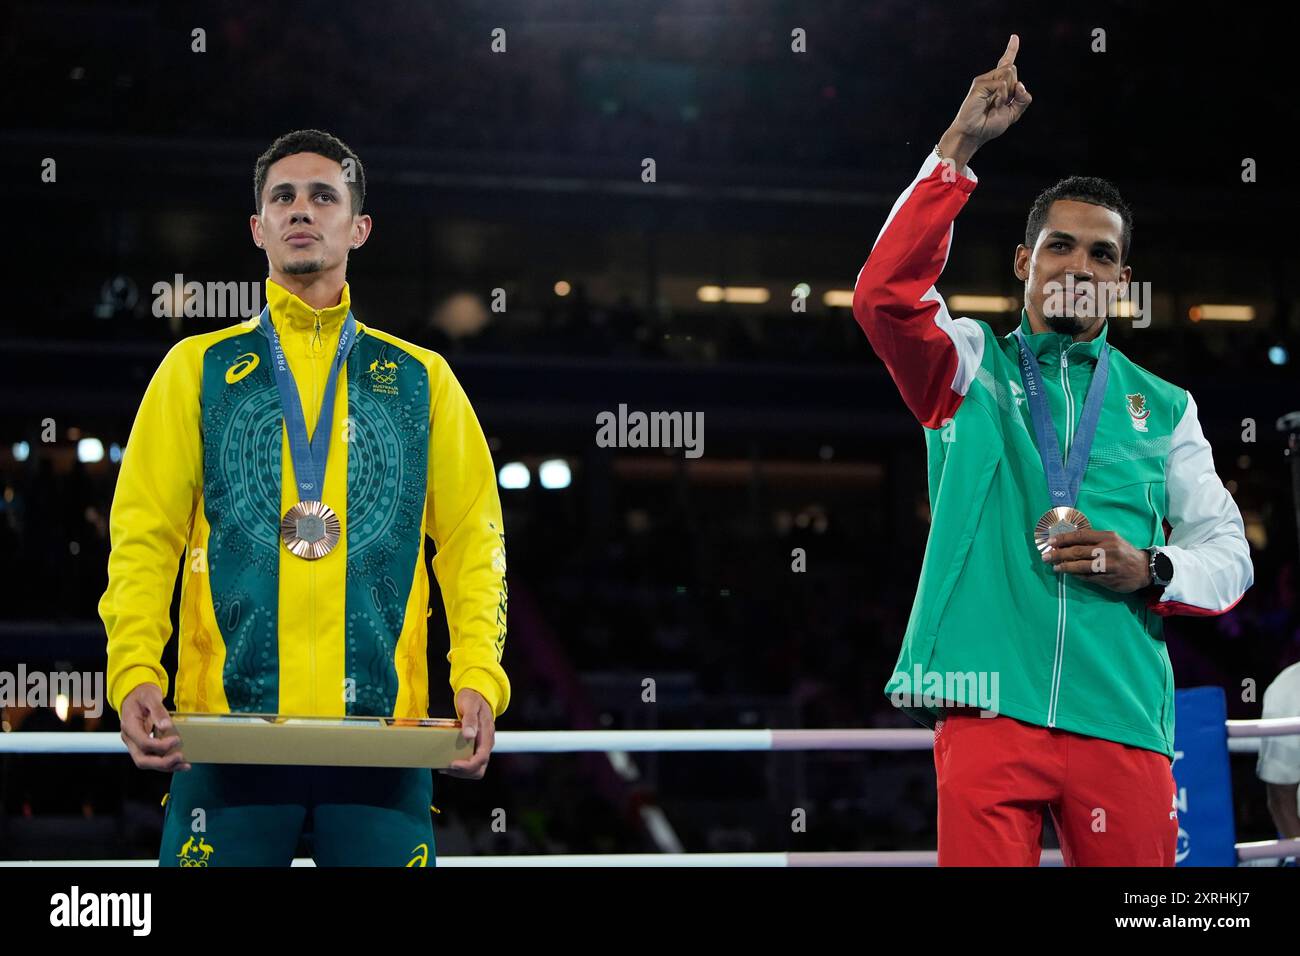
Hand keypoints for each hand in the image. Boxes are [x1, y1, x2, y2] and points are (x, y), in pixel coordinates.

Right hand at [119, 683, 189, 771]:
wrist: (135, 694)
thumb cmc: (142, 695)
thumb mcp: (150, 697)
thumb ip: (158, 711)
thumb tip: (166, 726)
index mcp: (129, 726)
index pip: (143, 743)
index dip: (160, 745)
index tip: (177, 739)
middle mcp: (130, 739)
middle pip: (142, 759)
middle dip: (162, 762)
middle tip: (180, 757)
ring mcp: (135, 744)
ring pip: (147, 763)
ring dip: (165, 766)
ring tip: (184, 765)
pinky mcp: (143, 746)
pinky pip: (152, 759)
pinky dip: (166, 763)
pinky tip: (180, 763)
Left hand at [440, 688, 494, 779]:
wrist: (477, 696)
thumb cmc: (473, 699)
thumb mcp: (470, 705)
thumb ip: (470, 720)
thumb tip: (469, 736)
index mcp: (487, 735)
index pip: (482, 758)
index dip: (468, 765)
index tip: (453, 764)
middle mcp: (486, 744)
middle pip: (479, 769)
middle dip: (463, 772)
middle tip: (446, 767)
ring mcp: (481, 747)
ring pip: (475, 770)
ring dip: (460, 772)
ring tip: (444, 767)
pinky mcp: (475, 748)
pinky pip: (470, 764)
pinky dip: (459, 768)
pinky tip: (446, 763)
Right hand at [939, 34, 1032, 168]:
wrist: (973, 134)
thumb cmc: (989, 125)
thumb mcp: (1013, 114)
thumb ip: (1023, 100)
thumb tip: (1021, 84)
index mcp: (998, 85)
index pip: (1006, 64)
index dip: (1011, 50)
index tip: (1014, 37)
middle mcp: (990, 79)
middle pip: (1013, 69)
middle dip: (1014, 88)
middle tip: (1002, 104)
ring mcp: (984, 80)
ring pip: (1009, 73)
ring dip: (1008, 93)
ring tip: (996, 105)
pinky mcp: (979, 84)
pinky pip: (1002, 84)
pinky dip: (1002, 97)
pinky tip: (993, 105)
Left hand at [1040, 529, 1151, 593]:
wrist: (1146, 568)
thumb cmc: (1124, 552)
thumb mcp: (1112, 540)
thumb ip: (1093, 539)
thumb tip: (1068, 541)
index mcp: (1107, 537)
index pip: (1080, 536)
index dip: (1063, 539)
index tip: (1050, 542)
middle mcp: (1107, 550)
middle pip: (1077, 551)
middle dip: (1058, 554)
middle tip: (1045, 557)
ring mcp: (1108, 565)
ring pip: (1081, 566)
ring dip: (1065, 567)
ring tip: (1055, 567)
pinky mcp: (1109, 579)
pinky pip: (1088, 577)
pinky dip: (1077, 575)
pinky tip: (1069, 574)